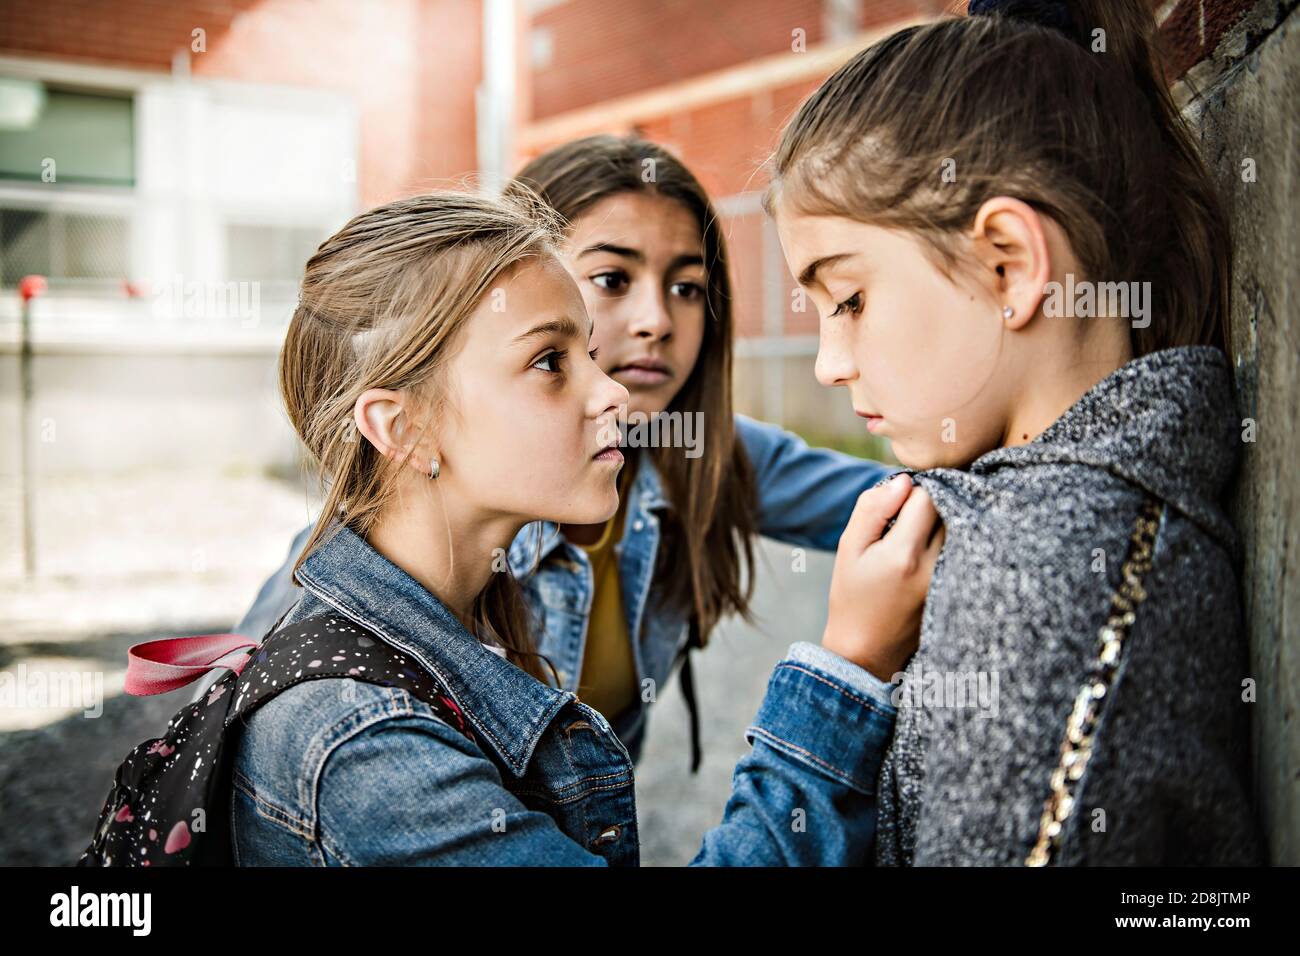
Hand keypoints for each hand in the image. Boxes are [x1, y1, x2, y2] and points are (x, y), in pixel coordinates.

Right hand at [820, 473, 944, 680]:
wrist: (867, 652)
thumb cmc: (852, 597)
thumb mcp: (848, 549)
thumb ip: (872, 509)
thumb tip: (903, 480)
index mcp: (904, 555)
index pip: (928, 497)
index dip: (912, 492)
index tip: (896, 505)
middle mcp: (935, 567)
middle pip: (949, 510)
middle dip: (930, 505)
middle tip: (907, 521)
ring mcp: (951, 580)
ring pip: (960, 529)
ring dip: (942, 524)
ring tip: (917, 539)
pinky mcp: (960, 590)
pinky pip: (964, 551)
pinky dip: (949, 544)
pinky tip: (927, 556)